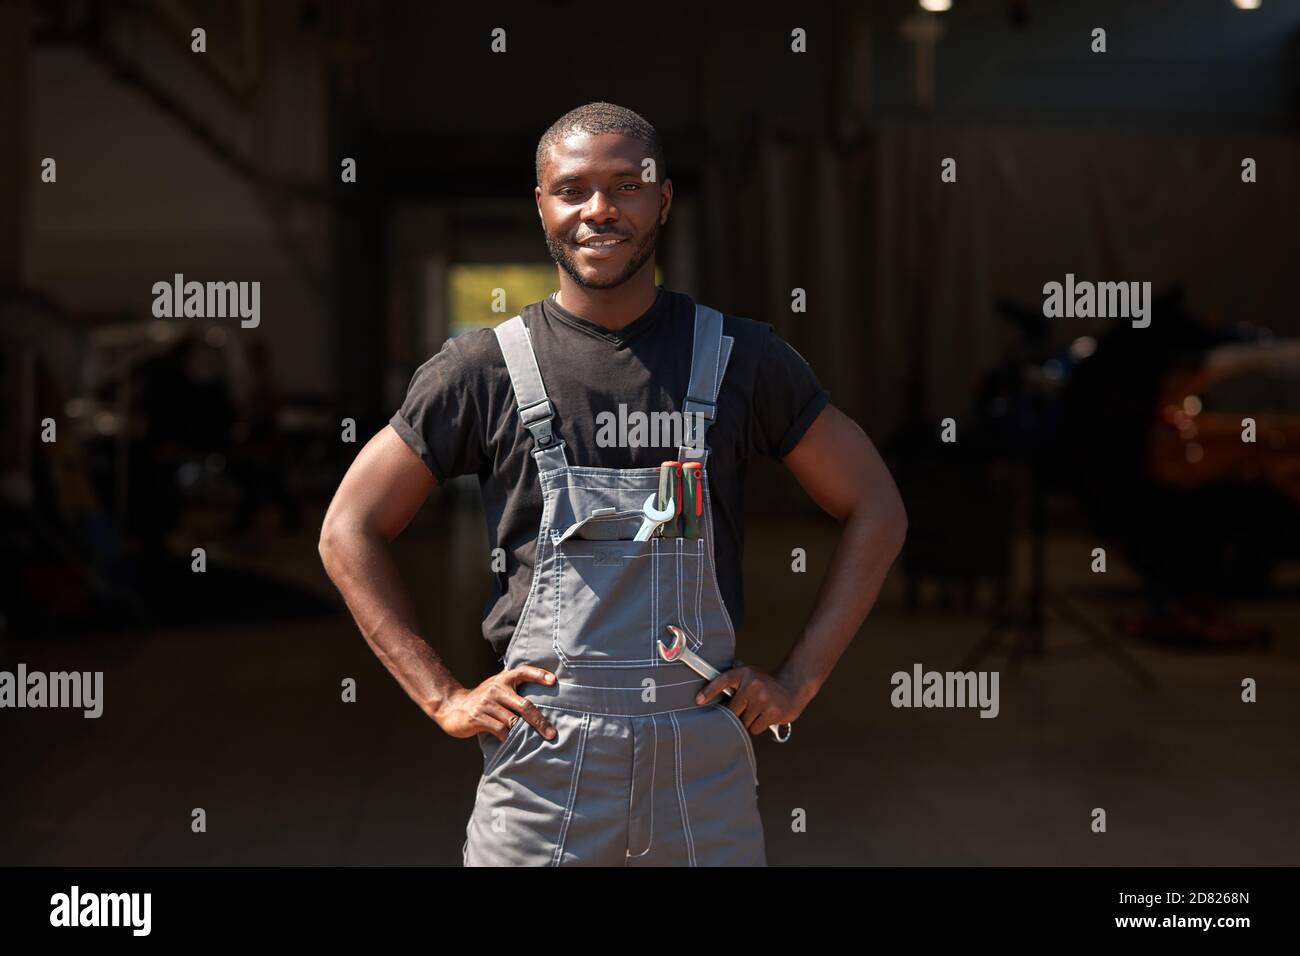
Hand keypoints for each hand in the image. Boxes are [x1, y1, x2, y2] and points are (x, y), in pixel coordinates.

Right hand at [434, 666, 557, 741]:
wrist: (451, 706)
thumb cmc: (481, 700)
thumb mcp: (496, 688)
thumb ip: (513, 689)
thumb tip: (540, 698)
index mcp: (503, 679)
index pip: (523, 672)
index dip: (539, 675)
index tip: (554, 681)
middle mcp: (496, 689)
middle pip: (524, 705)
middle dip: (540, 721)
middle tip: (552, 733)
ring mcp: (487, 703)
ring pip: (513, 721)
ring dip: (526, 733)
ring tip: (537, 742)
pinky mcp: (478, 717)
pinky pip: (500, 730)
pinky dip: (509, 739)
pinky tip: (514, 744)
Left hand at [695, 659, 800, 734]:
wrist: (793, 685)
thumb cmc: (766, 683)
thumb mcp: (750, 674)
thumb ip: (733, 677)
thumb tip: (710, 686)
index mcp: (744, 673)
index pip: (722, 681)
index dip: (709, 691)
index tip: (698, 701)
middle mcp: (753, 685)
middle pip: (732, 710)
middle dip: (736, 714)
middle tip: (744, 711)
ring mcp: (763, 699)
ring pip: (744, 721)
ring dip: (749, 721)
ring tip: (758, 712)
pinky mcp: (773, 713)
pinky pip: (755, 728)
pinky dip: (758, 726)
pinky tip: (766, 717)